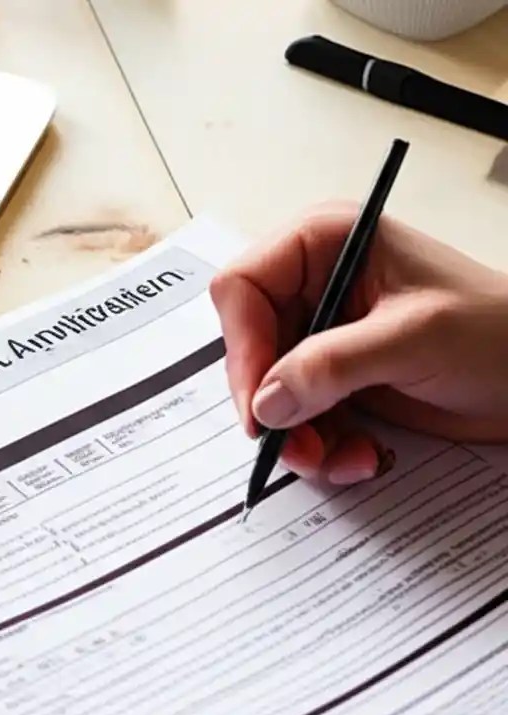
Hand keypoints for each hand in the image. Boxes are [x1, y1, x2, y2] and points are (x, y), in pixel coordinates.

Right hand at [210, 202, 507, 483]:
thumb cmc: (501, 331)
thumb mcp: (414, 339)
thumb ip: (333, 365)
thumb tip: (267, 401)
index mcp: (326, 243)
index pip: (243, 287)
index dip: (244, 345)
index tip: (260, 400)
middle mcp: (316, 284)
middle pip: (250, 347)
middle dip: (272, 404)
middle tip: (293, 445)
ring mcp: (326, 334)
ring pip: (271, 392)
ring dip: (299, 436)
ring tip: (337, 460)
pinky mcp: (339, 377)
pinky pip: (301, 416)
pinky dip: (322, 445)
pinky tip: (361, 456)